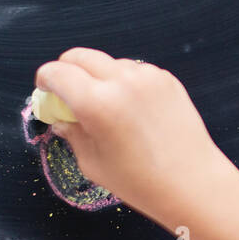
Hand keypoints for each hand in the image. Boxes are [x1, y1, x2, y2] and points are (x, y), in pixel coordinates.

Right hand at [35, 49, 232, 228]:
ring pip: (108, 62)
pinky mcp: (166, 79)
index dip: (45, 80)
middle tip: (68, 94)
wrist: (193, 183)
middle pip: (80, 56)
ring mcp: (147, 76)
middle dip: (67, 71)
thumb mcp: (91, 162)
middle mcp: (121, 80)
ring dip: (98, 76)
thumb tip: (59, 116)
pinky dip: (124, 82)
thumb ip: (71, 131)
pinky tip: (132, 110)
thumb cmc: (139, 182)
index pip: (57, 72)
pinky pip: (135, 71)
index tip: (46, 92)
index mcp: (96, 102)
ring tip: (105, 107)